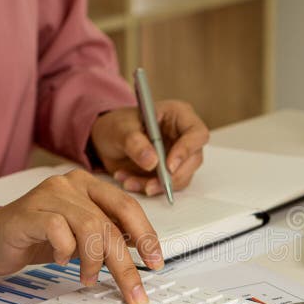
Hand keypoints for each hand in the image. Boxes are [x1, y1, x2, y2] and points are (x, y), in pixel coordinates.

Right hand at [0, 169, 162, 303]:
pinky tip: (60, 260)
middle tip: (132, 290)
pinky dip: (65, 251)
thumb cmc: (37, 236)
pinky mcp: (30, 212)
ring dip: (94, 261)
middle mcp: (72, 184)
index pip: (128, 207)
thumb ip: (107, 236)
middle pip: (111, 223)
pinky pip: (59, 230)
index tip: (155, 262)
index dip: (146, 235)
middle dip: (125, 263)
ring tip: (88, 278)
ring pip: (90, 227)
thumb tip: (142, 254)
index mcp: (89, 186)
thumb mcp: (81, 236)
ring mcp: (50, 195)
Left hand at [91, 100, 208, 195]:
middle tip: (150, 185)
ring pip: (182, 177)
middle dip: (172, 177)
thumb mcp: (120, 129)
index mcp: (178, 115)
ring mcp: (179, 155)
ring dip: (156, 185)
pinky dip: (148, 188)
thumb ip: (135, 143)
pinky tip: (128, 181)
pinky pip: (167, 186)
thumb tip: (152, 162)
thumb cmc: (117, 126)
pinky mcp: (171, 172)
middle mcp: (184, 136)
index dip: (187, 150)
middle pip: (194, 160)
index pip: (196, 133)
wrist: (107, 141)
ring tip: (128, 181)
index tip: (168, 166)